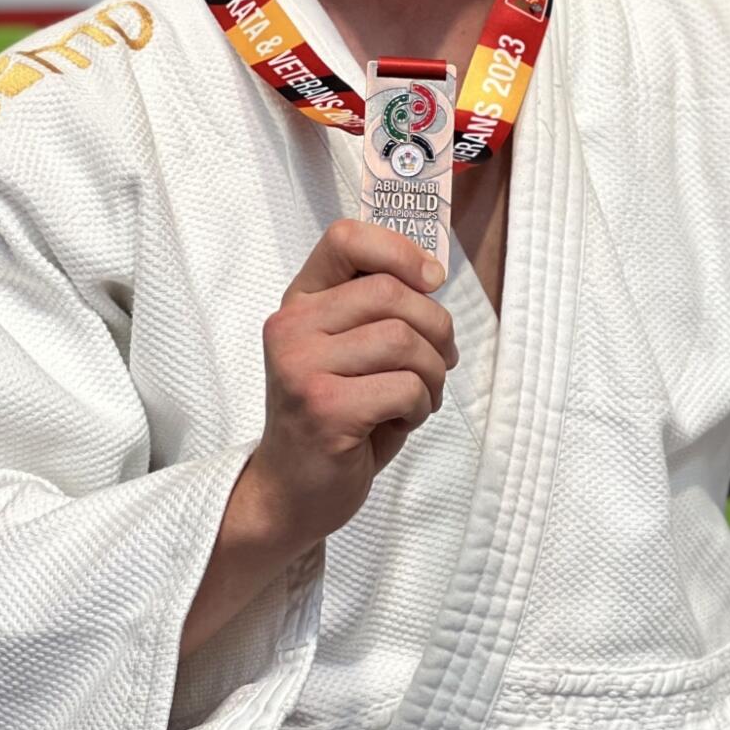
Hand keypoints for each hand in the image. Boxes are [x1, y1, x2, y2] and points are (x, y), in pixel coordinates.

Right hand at [243, 219, 456, 550]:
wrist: (293, 491)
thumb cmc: (336, 415)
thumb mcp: (350, 349)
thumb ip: (379, 307)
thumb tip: (433, 274)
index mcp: (299, 302)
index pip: (345, 238)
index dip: (401, 251)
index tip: (431, 282)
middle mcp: (291, 327)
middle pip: (392, 293)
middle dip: (436, 330)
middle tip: (437, 363)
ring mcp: (301, 367)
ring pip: (405, 340)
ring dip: (432, 373)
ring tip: (418, 397)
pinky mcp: (324, 409)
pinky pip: (406, 388)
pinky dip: (420, 407)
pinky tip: (399, 420)